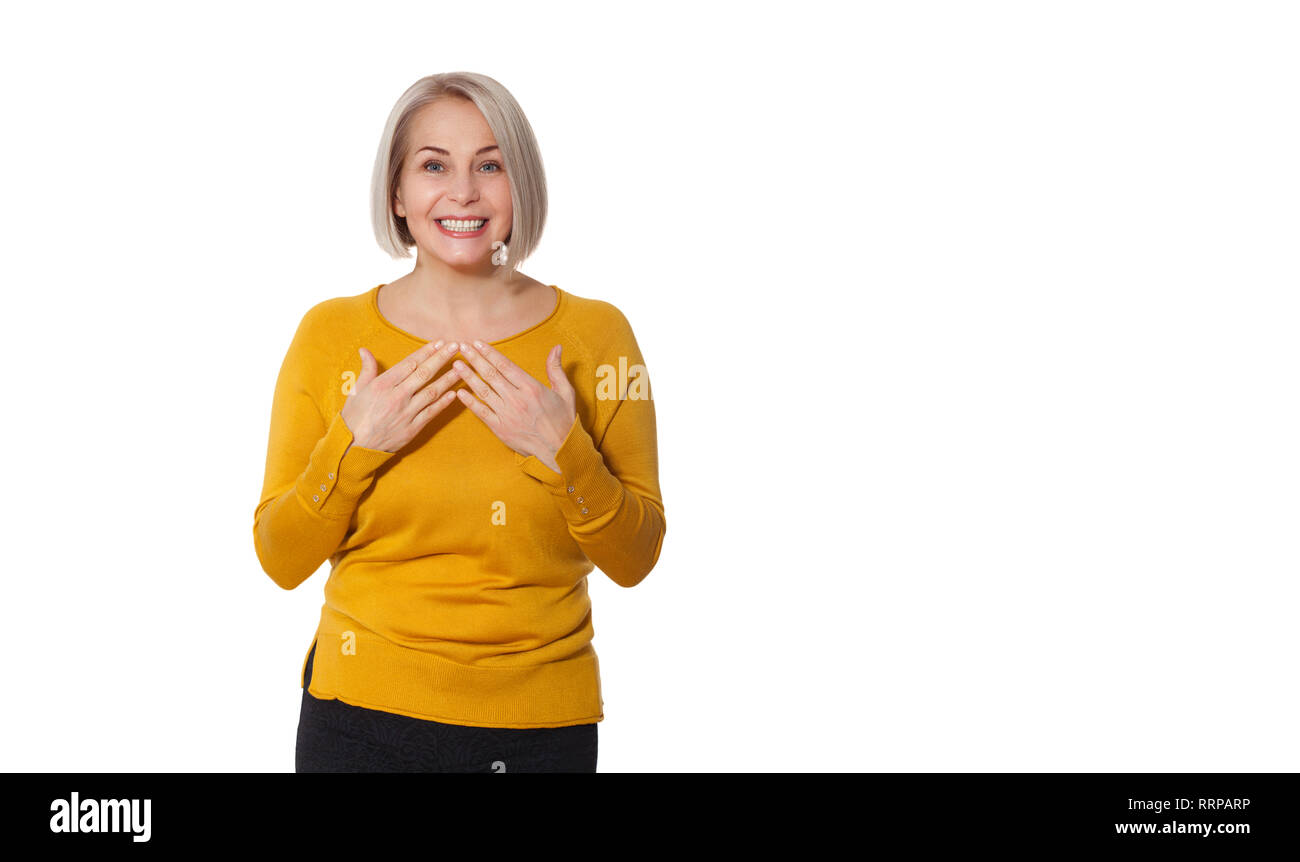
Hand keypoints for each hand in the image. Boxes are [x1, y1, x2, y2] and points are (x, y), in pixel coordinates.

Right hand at [340, 341, 461, 452]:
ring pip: (432, 392)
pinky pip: (431, 412)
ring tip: (462, 368)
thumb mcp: (356, 390)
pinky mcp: (413, 428)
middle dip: (441, 358)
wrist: (355, 447)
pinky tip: (455, 393)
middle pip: (424, 374)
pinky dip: (443, 402)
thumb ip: (367, 369)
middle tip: (456, 346)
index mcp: (382, 385)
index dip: (426, 352)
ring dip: (448, 379)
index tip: (440, 342)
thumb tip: (365, 350)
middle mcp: (397, 397)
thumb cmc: (355, 416)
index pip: (409, 363)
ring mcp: (406, 413)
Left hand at [452, 341, 575, 470]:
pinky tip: (460, 392)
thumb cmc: (563, 420)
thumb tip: (556, 347)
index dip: (490, 353)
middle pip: (491, 374)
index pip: (505, 365)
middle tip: (461, 346)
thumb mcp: (565, 392)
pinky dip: (470, 402)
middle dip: (475, 359)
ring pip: (483, 391)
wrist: (560, 449)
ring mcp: (507, 414)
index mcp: (532, 387)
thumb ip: (556, 369)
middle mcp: (517, 399)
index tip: (477, 342)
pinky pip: (482, 412)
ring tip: (456, 364)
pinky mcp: (501, 428)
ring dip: (468, 376)